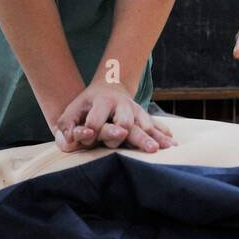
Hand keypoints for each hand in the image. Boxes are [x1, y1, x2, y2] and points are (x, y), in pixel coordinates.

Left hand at [55, 81, 175, 152]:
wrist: (108, 88)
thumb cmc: (85, 106)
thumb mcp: (72, 111)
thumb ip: (67, 126)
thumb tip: (72, 140)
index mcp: (102, 102)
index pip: (97, 120)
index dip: (91, 131)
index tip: (89, 139)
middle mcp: (122, 105)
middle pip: (126, 121)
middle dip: (134, 135)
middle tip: (146, 149)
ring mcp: (135, 111)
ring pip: (146, 124)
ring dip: (155, 137)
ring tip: (163, 149)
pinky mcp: (143, 117)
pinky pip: (156, 125)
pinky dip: (163, 134)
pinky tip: (172, 144)